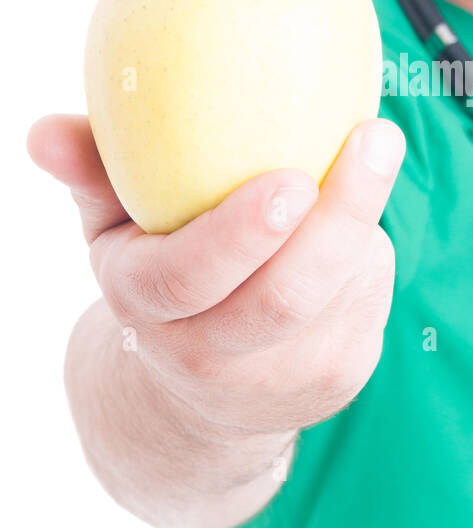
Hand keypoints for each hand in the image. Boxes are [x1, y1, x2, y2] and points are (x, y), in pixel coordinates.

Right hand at [27, 113, 405, 435]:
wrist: (203, 395)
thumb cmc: (159, 270)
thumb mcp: (116, 226)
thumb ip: (92, 172)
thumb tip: (43, 131)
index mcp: (147, 307)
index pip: (187, 279)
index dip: (239, 235)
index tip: (290, 177)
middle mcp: (211, 355)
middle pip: (284, 297)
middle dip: (339, 215)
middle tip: (374, 137)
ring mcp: (282, 377)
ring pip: (342, 292)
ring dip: (363, 219)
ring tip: (374, 145)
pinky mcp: (338, 378)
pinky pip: (370, 300)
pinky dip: (372, 248)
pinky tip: (365, 205)